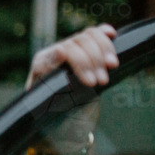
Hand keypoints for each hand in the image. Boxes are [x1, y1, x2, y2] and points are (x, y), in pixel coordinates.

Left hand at [25, 24, 117, 152]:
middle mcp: (53, 54)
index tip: (91, 82)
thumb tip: (57, 77)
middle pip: (75, 44)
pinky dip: (104, 34)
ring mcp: (70, 49)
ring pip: (87, 37)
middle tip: (102, 82)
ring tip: (112, 67)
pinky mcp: (85, 49)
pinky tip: (114, 35)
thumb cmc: (54, 118)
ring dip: (103, 50)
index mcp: (40, 67)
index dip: (76, 63)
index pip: (54, 55)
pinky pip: (94, 34)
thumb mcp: (49, 112)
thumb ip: (49, 96)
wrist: (62, 121)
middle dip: (92, 61)